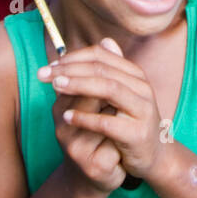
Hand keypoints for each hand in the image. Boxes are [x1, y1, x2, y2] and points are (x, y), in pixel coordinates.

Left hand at [40, 38, 166, 179]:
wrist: (151, 156)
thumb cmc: (130, 123)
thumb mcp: (120, 94)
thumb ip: (109, 71)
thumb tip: (105, 41)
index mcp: (135, 75)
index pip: (101, 56)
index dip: (73, 57)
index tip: (49, 65)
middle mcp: (142, 88)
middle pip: (102, 69)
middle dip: (70, 69)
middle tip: (44, 74)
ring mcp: (143, 110)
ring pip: (108, 88)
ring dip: (78, 85)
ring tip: (55, 86)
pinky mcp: (138, 133)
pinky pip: (107, 122)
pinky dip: (85, 118)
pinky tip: (67, 117)